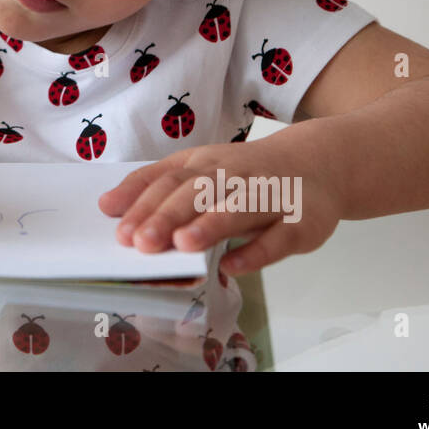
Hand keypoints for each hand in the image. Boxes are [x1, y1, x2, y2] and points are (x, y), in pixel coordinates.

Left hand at [97, 129, 344, 275]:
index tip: (116, 227)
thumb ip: (157, 186)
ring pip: (238, 209)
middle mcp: (235, 175)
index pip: (169, 180)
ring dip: (210, 225)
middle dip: (167, 216)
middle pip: (198, 193)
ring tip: (182, 244)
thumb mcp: (200, 169)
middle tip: (140, 242)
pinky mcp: (300, 222)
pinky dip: (254, 252)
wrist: (319, 163)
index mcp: (207, 163)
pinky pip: (278, 238)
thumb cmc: (247, 174)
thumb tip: (108, 206)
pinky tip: (230, 265)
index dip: (143, 202)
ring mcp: (270, 197)